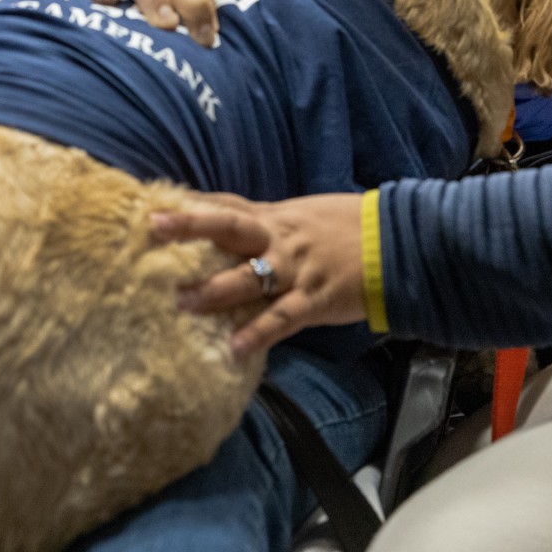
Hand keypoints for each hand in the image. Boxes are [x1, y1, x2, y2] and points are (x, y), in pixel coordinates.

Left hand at [152, 192, 366, 358]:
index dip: (192, 204)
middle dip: (191, 227)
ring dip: (214, 290)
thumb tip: (226, 217)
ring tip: (181, 301)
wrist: (397, 244)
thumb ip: (264, 220)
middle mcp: (280, 240)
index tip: (154, 202)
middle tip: (153, 230)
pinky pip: (281, 319)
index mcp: (276, 218)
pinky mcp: (314, 301)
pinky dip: (257, 335)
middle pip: (230, 228)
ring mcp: (296, 270)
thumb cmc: (347, 229)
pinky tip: (233, 350)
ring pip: (249, 277)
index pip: (228, 205)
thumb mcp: (303, 215)